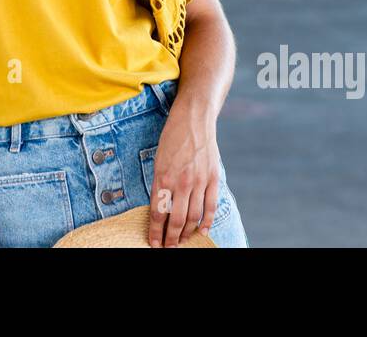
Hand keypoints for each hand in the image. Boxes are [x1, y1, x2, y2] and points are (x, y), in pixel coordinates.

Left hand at [148, 101, 222, 247]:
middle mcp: (181, 182)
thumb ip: (160, 184)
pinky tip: (201, 231)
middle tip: (167, 247)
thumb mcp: (158, 160)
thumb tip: (160, 208)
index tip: (154, 243)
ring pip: (193, 217)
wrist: (194, 119)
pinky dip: (207, 221)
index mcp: (164, 177)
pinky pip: (211, 206)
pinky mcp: (213, 178)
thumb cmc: (173, 137)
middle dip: (170, 238)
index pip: (158, 213)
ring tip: (181, 241)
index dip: (155, 232)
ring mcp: (199, 181)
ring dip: (187, 233)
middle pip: (176, 220)